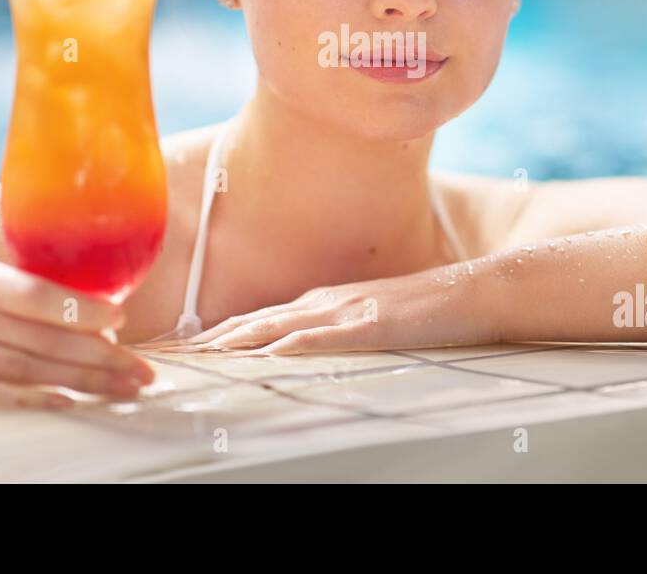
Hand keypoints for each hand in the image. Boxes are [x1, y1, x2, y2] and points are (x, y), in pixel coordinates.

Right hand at [0, 255, 156, 408]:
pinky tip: (64, 402)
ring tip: (120, 389)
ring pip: (22, 366)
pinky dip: (28, 399)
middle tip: (141, 371)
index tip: (121, 323)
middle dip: (99, 356)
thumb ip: (10, 293)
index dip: (82, 309)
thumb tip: (81, 312)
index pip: (37, 294)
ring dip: (79, 381)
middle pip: (41, 337)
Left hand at [157, 266, 501, 354]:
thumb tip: (302, 351)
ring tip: (201, 356)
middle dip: (213, 339)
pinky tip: (271, 353)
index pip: (259, 319)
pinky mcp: (373, 324)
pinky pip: (326, 336)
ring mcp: (348, 311)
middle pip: (256, 321)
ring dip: (238, 340)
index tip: (185, 349)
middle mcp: (327, 302)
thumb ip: (338, 330)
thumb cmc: (428, 309)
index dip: (219, 334)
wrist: (473, 290)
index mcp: (324, 302)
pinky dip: (294, 344)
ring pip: (280, 325)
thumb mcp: (372, 318)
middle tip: (173, 354)